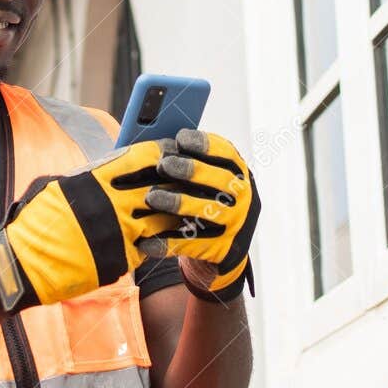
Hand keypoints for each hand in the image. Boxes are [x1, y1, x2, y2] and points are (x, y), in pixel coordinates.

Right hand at [0, 139, 179, 309]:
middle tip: (188, 175)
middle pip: (160, 185)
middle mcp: (112, 203)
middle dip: (177, 179)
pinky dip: (161, 238)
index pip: (142, 157)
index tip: (173, 149)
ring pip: (163, 216)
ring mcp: (120, 233)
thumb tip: (108, 165)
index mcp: (95, 179)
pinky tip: (168, 234)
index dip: (163, 152)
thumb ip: (86, 175)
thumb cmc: (35, 222)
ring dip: (175, 210)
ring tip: (184, 205)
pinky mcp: (123, 259)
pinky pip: (152, 245)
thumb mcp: (55, 186)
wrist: (24, 265)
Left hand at [136, 129, 258, 301]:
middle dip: (190, 170)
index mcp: (240, 174)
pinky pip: (191, 243)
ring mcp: (233, 224)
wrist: (227, 247)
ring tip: (151, 196)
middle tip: (163, 164)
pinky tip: (145, 240)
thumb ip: (196, 163)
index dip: (204, 145)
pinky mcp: (220, 248)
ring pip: (206, 212)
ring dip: (177, 203)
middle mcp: (242, 198)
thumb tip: (163, 147)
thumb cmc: (210, 201)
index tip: (180, 139)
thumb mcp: (213, 179)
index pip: (227, 154)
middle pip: (220, 181)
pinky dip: (167, 242)